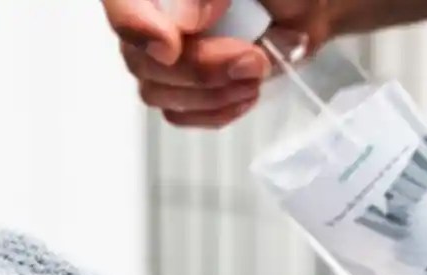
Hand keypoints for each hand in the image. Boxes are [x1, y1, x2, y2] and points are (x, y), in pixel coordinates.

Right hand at [103, 0, 280, 128]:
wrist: (304, 8)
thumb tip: (187, 19)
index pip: (122, 1)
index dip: (135, 25)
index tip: (170, 47)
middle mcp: (153, 11)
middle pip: (137, 52)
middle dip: (196, 67)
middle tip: (249, 60)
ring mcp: (160, 50)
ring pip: (154, 88)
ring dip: (209, 93)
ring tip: (256, 73)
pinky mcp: (179, 84)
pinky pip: (177, 111)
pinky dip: (213, 110)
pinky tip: (244, 92)